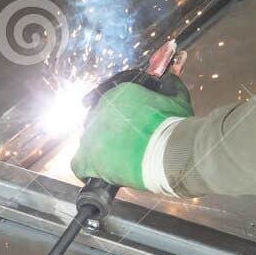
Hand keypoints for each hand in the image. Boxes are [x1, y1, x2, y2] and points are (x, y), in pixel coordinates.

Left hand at [70, 74, 192, 190]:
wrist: (166, 150)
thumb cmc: (172, 124)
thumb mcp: (176, 99)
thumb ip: (170, 87)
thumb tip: (169, 80)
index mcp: (118, 94)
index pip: (112, 104)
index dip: (121, 117)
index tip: (132, 126)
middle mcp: (99, 110)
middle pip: (98, 122)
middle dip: (109, 132)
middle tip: (126, 144)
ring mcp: (90, 134)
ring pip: (88, 142)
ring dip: (100, 150)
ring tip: (117, 161)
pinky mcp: (87, 157)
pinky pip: (79, 164)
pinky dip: (87, 169)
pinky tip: (98, 174)